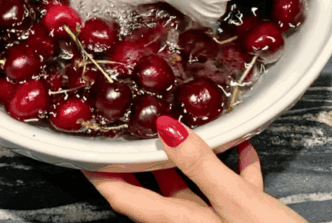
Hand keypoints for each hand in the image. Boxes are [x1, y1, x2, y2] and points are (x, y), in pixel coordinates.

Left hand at [84, 115, 307, 222]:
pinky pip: (227, 194)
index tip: (87, 148)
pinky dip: (232, 171)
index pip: (123, 197)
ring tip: (192, 131)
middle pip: (154, 192)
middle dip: (145, 160)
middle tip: (135, 129)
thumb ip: (201, 166)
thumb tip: (168, 131)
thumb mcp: (236, 202)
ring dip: (192, 161)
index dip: (101, 172)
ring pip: (191, 191)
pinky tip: (244, 153)